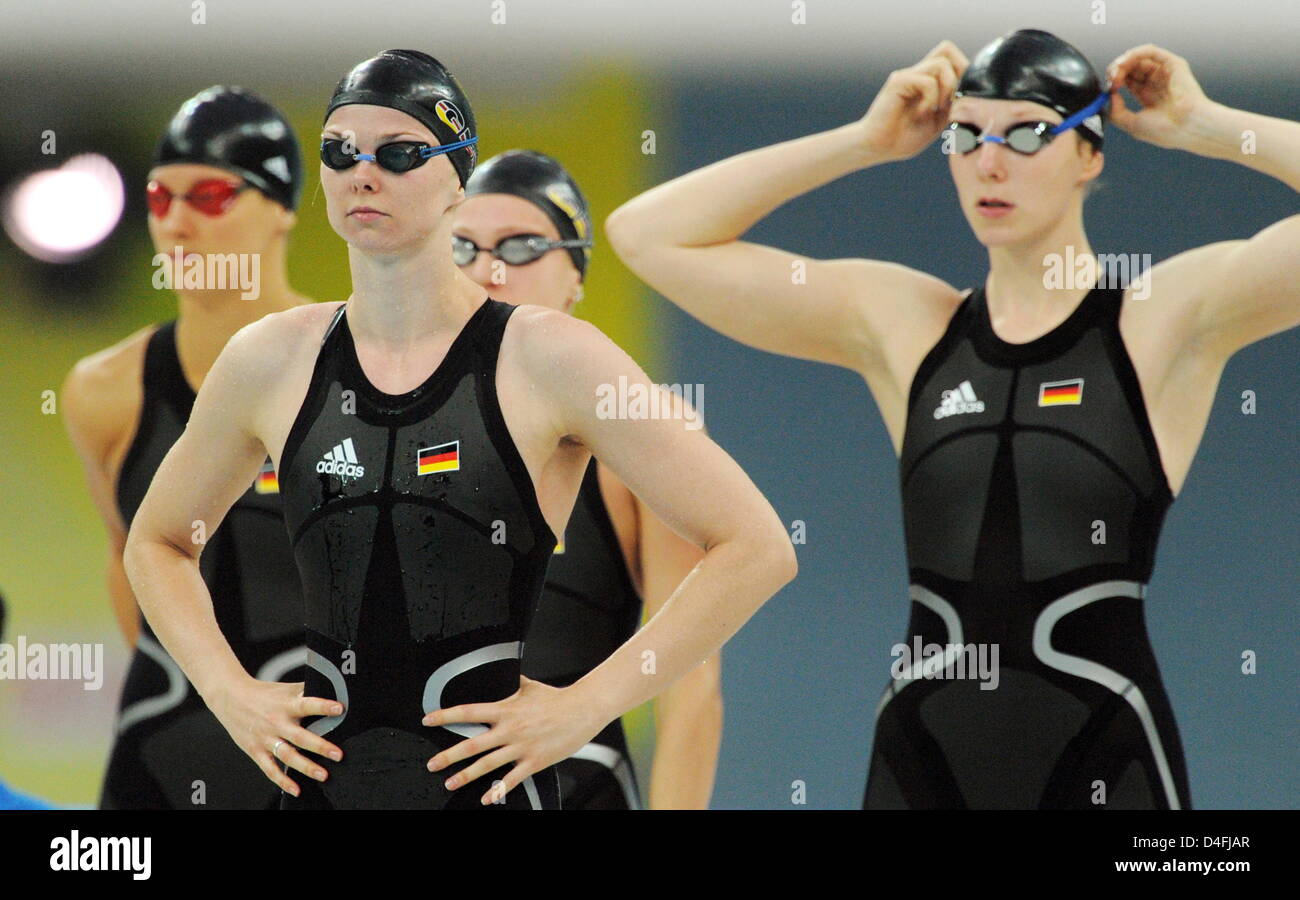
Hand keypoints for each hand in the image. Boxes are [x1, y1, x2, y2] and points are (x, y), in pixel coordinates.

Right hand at [206, 676, 343, 796]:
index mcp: (286, 705)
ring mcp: (266, 738)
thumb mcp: (286, 689)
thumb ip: (307, 691)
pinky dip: (282, 781)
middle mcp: (276, 723)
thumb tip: (332, 686)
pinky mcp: (256, 751)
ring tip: (323, 774)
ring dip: (306, 767)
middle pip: (299, 737)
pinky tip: (296, 789)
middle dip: (320, 746)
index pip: (307, 704)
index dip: (323, 707)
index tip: (340, 709)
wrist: (230, 698)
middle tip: (338, 754)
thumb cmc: (262, 694)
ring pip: (287, 755)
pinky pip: (270, 769)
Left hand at [423, 675, 604, 804]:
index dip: (446, 716)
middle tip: (432, 764)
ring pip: (487, 765)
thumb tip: (500, 671)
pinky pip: (511, 780)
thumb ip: (510, 682)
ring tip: (449, 783)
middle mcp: (510, 729)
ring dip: (466, 776)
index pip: (469, 711)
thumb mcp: (529, 686)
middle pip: (472, 744)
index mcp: (506, 709)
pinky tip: (485, 798)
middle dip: (449, 756)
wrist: (584, 710)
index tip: (428, 720)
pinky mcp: (535, 762)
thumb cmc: (557, 699)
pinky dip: (496, 790)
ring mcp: (522, 747)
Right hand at [856, 40, 967, 161]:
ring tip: (936, 109)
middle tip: (951, 100)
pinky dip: (931, 100)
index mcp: (926, 81)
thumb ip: (952, 103)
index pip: (951, 58)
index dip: (962, 73)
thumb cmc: (903, 139)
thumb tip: (970, 92)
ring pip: (941, 64)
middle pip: (947, 49)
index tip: (957, 100)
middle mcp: (916, 73)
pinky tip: (922, 114)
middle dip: (958, 74)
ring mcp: (907, 75)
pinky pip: (927, 81)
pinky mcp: (898, 82)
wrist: (876, 147)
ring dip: (947, 88)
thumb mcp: (938, 121)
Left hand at [1107, 45, 1210, 148]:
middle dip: (1115, 71)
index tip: (1108, 90)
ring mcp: (1164, 72)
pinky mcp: (1172, 63)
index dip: (1113, 82)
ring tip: (1116, 74)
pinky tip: (1125, 63)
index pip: (1126, 80)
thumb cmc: (1165, 130)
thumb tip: (1109, 94)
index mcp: (1148, 95)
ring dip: (1122, 63)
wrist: (1186, 127)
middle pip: (1130, 68)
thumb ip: (1115, 110)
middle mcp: (1156, 82)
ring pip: (1138, 58)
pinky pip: (1150, 51)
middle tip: (1110, 81)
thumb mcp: (1130, 123)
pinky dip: (1134, 54)